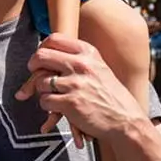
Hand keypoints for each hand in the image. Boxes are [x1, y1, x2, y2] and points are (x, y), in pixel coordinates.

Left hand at [17, 34, 144, 146]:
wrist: (127, 121)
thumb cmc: (111, 96)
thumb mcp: (99, 68)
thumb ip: (77, 58)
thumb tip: (46, 51)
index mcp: (89, 53)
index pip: (55, 39)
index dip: (42, 47)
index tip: (41, 56)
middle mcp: (82, 65)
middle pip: (41, 56)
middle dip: (33, 66)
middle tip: (35, 73)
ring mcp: (75, 84)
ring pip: (40, 81)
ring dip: (42, 90)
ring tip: (54, 95)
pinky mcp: (70, 103)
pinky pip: (44, 100)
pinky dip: (48, 106)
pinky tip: (58, 108)